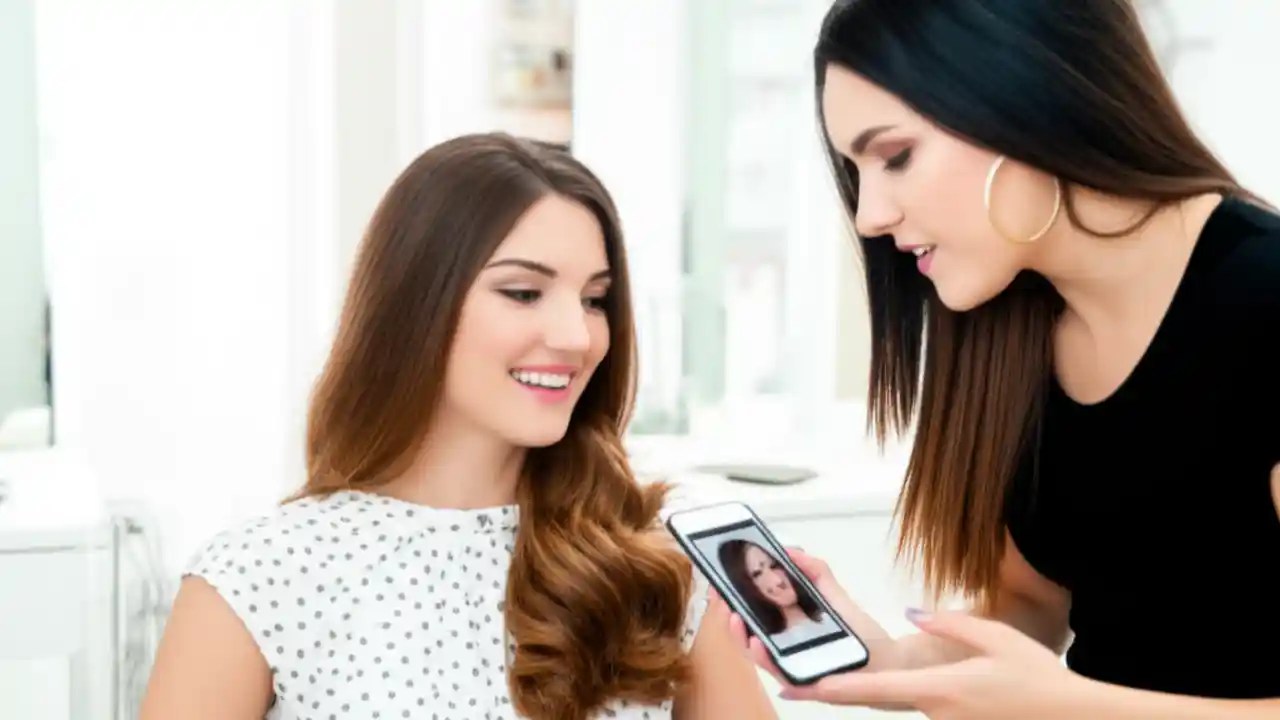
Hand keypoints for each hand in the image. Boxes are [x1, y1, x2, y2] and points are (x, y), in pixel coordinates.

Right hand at [716, 547, 904, 677]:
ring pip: (755, 655)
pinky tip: (758, 642)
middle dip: (727, 614)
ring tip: (735, 617)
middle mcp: (783, 648)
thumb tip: (790, 550)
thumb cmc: (859, 634)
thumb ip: (814, 572)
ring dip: (739, 637)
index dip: (732, 598)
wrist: (887, 662)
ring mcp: (791, 666)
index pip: (751, 614)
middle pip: (745, 633)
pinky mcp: (804, 683)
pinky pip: (778, 673)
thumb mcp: (834, 595)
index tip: (719, 580)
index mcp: (786, 628)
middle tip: (720, 595)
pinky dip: (765, 658)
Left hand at [777, 610, 1087, 719]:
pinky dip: (891, 696)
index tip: (793, 686)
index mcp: (938, 689)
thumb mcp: (995, 638)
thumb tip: (916, 613)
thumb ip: (950, 622)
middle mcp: (932, 713)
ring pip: (893, 704)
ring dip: (864, 692)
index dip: (828, 688)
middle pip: (870, 700)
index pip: (871, 687)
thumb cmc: (1038, 680)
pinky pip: (914, 709)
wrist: (1072, 719)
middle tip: (789, 686)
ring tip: (823, 678)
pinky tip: (871, 684)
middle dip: (828, 693)